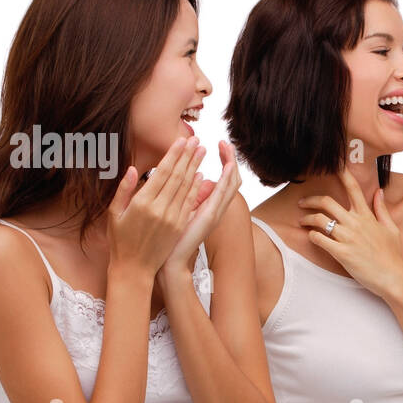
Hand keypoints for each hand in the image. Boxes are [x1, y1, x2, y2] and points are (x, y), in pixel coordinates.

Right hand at [107, 136, 207, 275]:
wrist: (134, 269)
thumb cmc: (120, 240)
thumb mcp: (115, 213)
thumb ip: (124, 190)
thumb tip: (132, 169)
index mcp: (142, 203)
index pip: (162, 173)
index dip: (173, 155)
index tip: (181, 141)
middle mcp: (160, 209)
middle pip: (178, 177)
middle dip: (188, 156)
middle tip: (196, 140)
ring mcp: (172, 218)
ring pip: (186, 188)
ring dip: (195, 168)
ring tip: (201, 152)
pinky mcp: (179, 226)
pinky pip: (190, 203)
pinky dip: (196, 188)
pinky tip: (201, 175)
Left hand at [160, 139, 241, 278]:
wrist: (170, 260)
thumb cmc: (172, 238)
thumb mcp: (183, 212)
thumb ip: (192, 195)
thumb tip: (196, 176)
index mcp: (210, 206)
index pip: (224, 179)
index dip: (224, 162)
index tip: (219, 145)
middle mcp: (216, 208)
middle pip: (231, 179)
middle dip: (230, 159)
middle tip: (225, 142)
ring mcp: (215, 213)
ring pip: (230, 184)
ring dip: (230, 164)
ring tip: (227, 147)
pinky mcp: (210, 217)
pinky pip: (222, 195)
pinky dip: (226, 180)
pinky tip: (228, 167)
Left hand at [297, 167, 402, 297]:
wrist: (393, 277)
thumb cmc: (393, 255)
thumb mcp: (391, 228)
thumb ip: (382, 209)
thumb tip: (378, 192)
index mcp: (367, 216)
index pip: (353, 189)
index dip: (342, 174)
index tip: (333, 166)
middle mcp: (356, 223)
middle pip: (327, 202)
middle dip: (311, 200)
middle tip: (302, 203)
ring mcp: (348, 238)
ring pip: (320, 219)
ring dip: (307, 218)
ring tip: (302, 222)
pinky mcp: (341, 253)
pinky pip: (319, 239)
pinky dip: (312, 235)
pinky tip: (310, 236)